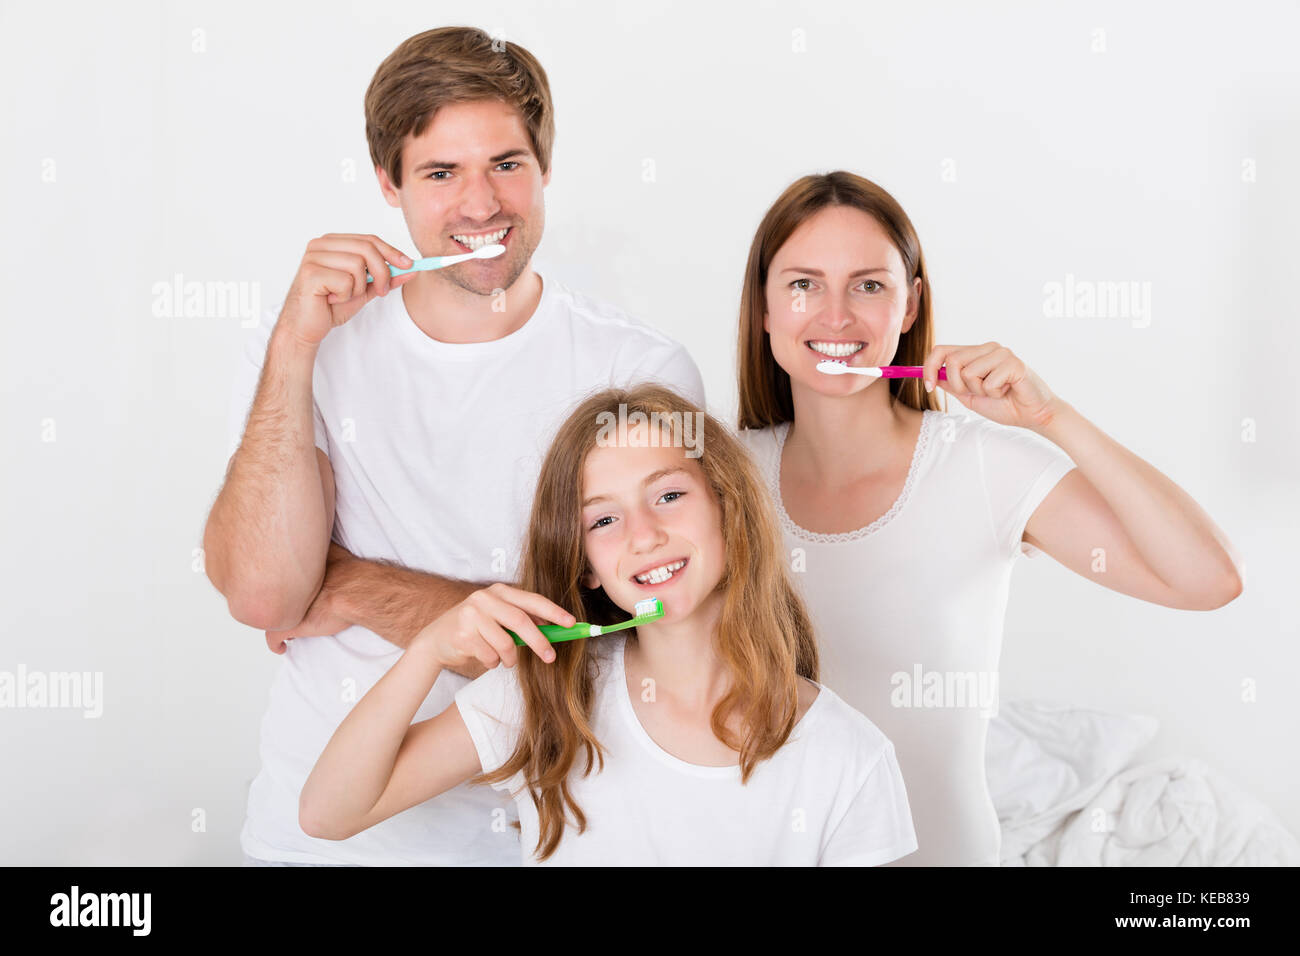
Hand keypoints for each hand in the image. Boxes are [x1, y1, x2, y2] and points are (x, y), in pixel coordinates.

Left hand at [264, 542, 354, 653]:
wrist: (355, 593)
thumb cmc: (350, 574)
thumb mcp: (335, 551)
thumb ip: (324, 546)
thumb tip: (325, 530)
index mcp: (289, 571)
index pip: (268, 574)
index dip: (272, 582)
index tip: (276, 586)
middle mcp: (280, 589)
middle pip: (264, 596)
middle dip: (271, 601)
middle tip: (278, 605)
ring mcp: (282, 609)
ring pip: (267, 616)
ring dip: (274, 620)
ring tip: (281, 623)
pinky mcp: (288, 628)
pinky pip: (273, 639)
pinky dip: (276, 644)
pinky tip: (282, 647)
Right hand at [278, 233, 419, 346]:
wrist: (306, 327)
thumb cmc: (330, 306)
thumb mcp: (364, 290)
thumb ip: (385, 278)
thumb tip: (412, 269)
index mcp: (334, 243)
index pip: (369, 239)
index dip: (392, 252)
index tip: (409, 265)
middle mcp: (321, 245)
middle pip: (367, 248)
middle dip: (382, 272)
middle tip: (381, 291)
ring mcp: (313, 256)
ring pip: (357, 264)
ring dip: (358, 287)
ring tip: (344, 296)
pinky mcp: (310, 272)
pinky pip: (345, 281)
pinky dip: (345, 295)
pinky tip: (332, 299)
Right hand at [412, 583, 575, 671]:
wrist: (436, 640)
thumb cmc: (475, 630)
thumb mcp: (498, 618)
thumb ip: (521, 620)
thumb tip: (554, 629)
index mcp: (499, 591)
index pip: (532, 600)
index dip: (553, 612)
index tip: (571, 623)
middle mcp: (485, 598)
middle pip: (521, 621)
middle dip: (539, 641)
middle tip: (550, 657)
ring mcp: (472, 615)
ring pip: (506, 643)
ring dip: (511, 658)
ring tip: (507, 661)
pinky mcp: (463, 634)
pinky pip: (490, 656)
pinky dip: (493, 663)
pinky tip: (486, 659)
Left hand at [922, 342, 1060, 430]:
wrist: (1032, 415)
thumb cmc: (1004, 405)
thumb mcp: (970, 396)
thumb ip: (952, 384)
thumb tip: (932, 376)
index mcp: (976, 353)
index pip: (942, 350)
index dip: (929, 368)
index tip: (929, 387)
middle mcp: (988, 348)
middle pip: (952, 361)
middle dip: (957, 385)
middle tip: (976, 394)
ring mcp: (1001, 353)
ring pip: (968, 372)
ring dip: (978, 391)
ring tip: (996, 391)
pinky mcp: (1013, 363)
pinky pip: (988, 382)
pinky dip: (995, 394)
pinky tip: (1008, 391)